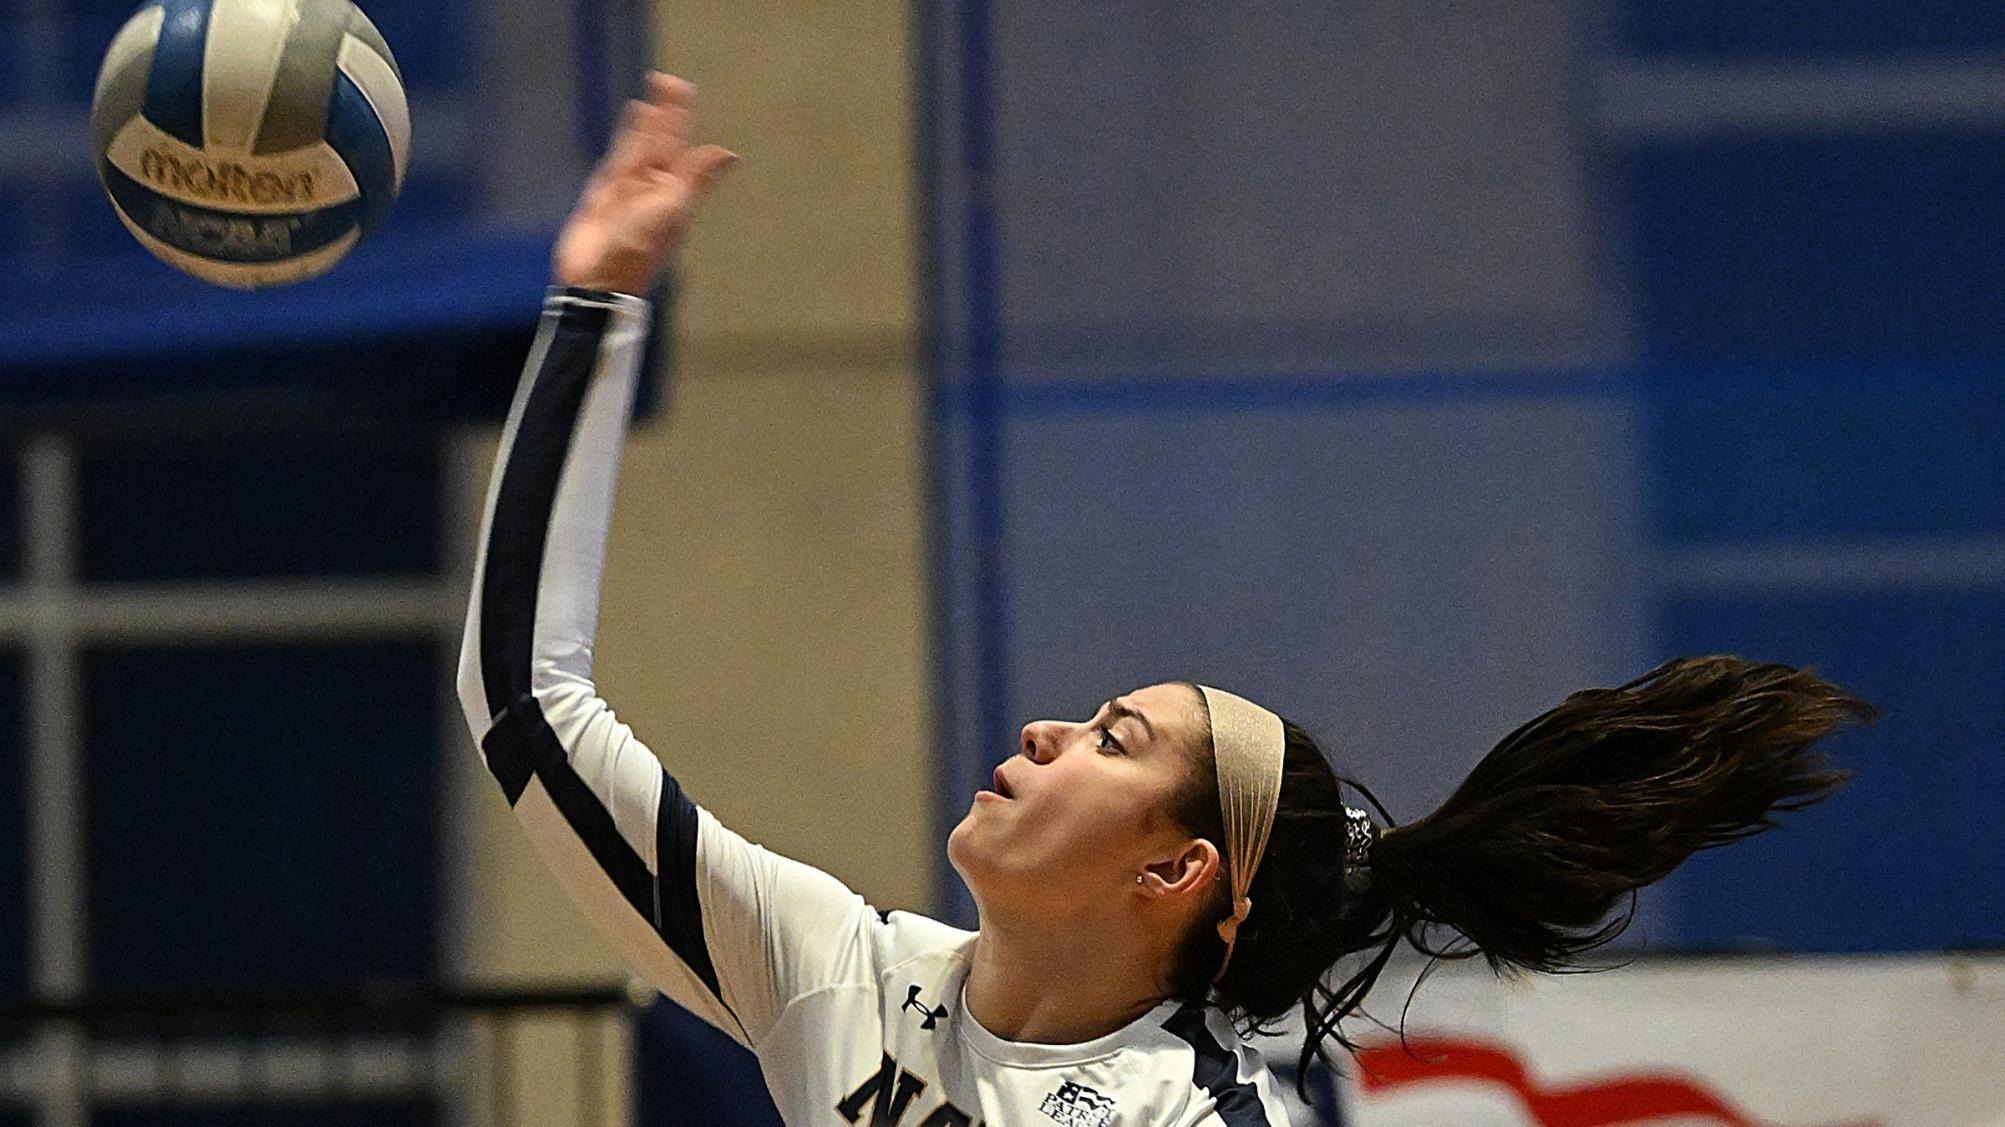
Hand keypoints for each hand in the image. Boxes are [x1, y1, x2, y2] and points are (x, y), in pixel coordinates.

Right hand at [552, 72, 738, 295]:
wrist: (598, 279)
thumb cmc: (639, 248)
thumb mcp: (673, 209)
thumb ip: (697, 177)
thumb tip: (731, 154)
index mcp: (674, 189)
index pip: (680, 142)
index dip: (680, 115)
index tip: (681, 87)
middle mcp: (653, 186)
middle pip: (661, 140)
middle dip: (665, 113)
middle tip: (667, 80)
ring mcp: (628, 190)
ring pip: (639, 147)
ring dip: (646, 125)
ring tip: (651, 100)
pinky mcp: (603, 194)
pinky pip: (616, 160)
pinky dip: (624, 142)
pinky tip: (630, 127)